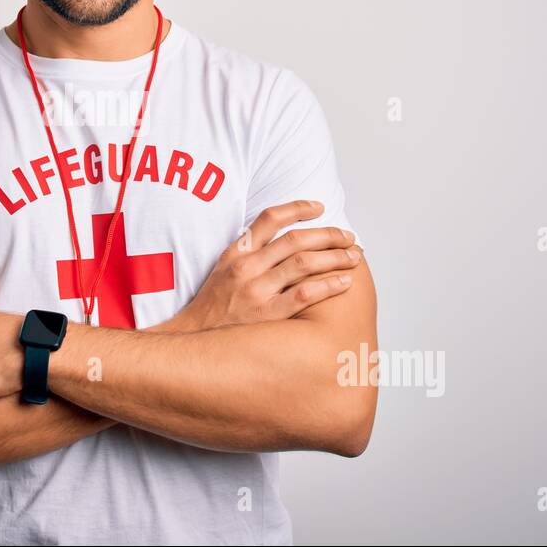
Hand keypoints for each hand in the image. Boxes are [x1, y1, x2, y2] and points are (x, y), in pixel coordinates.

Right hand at [174, 199, 360, 331]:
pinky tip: (344, 282)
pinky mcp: (267, 314)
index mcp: (237, 252)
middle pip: (295, 240)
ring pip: (304, 263)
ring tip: (353, 257)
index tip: (320, 207)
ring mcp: (257, 290)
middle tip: (348, 237)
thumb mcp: (222, 269)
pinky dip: (328, 285)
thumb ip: (248, 252)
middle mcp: (247, 267)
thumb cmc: (213, 307)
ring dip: (334, 257)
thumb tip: (279, 238)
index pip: (270, 218)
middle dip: (328, 235)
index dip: (298, 208)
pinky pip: (305, 294)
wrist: (193, 339)